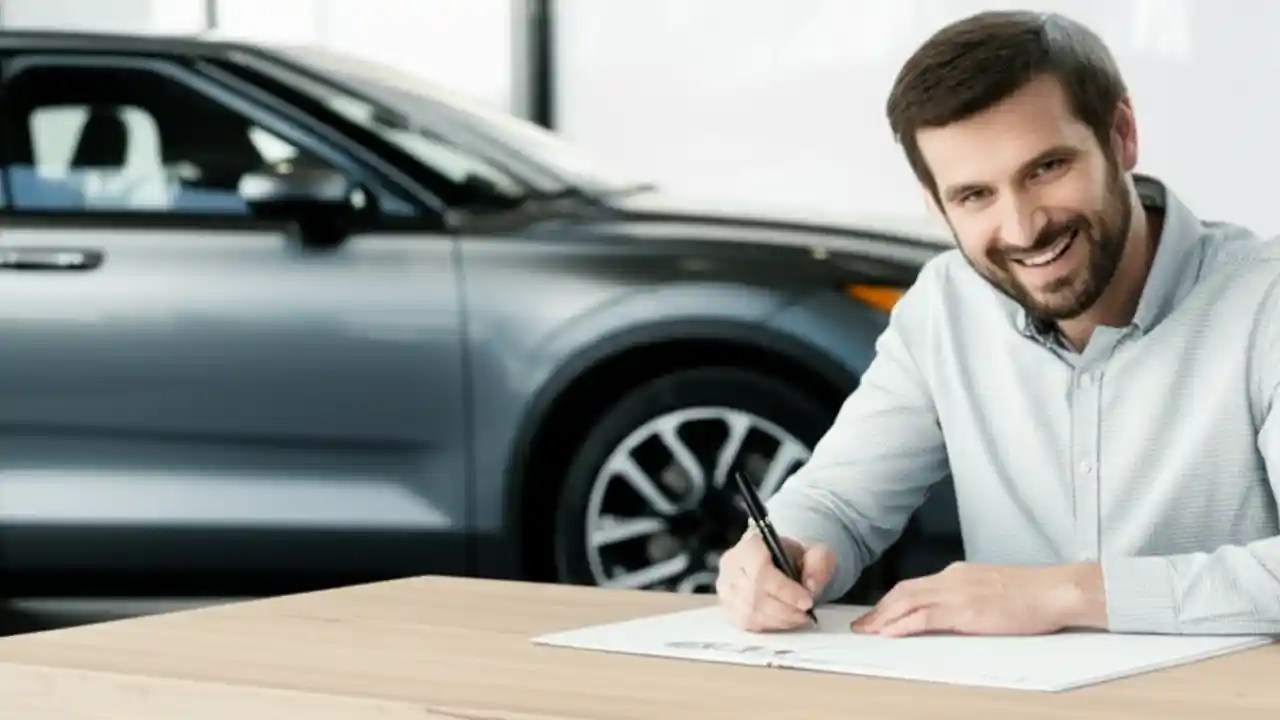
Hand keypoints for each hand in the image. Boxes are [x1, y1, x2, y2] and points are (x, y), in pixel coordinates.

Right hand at [716, 532, 834, 631]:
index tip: (807, 601)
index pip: (760, 571)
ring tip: (798, 618)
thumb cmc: (793, 556)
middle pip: (754, 594)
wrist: (778, 561)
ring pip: (749, 611)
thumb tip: (810, 586)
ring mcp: (725, 587)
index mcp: (750, 544)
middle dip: (785, 609)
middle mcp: (730, 565)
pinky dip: (769, 626)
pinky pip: (746, 623)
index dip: (785, 590)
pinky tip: (784, 621)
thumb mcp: (813, 550)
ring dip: (779, 620)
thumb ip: (818, 562)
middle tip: (806, 613)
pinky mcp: (726, 606)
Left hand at [850, 561, 1104, 636]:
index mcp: (958, 573)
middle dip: (879, 609)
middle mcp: (952, 579)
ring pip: (908, 602)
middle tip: (862, 626)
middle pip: (903, 591)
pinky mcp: (966, 611)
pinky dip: (902, 625)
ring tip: (867, 633)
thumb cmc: (1033, 594)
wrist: (1055, 591)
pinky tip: (889, 634)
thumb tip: (954, 612)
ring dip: (883, 618)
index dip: (892, 600)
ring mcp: (957, 593)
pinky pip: (924, 617)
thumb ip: (968, 596)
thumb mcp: (991, 589)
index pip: (915, 585)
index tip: (877, 614)